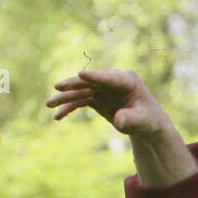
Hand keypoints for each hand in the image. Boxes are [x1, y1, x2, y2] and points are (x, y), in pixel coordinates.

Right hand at [46, 68, 169, 135]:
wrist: (145, 123)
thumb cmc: (148, 120)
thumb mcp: (142, 121)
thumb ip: (131, 119)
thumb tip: (119, 120)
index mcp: (127, 81)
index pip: (109, 78)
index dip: (95, 77)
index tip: (80, 74)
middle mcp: (112, 81)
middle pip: (90, 82)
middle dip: (73, 85)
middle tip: (57, 88)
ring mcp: (102, 88)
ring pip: (81, 92)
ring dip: (65, 98)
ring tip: (48, 105)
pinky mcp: (96, 97)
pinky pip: (80, 101)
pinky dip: (69, 108)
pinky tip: (57, 117)